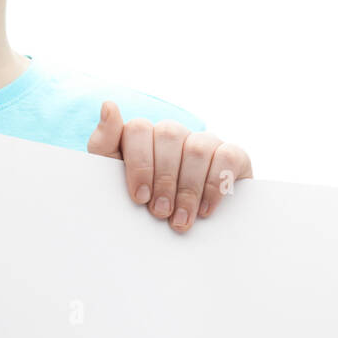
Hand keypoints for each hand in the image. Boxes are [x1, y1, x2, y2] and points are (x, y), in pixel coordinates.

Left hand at [88, 103, 252, 231]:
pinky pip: (228, 157)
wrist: (174, 232)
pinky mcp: (233, 155)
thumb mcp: (113, 178)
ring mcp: (204, 141)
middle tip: (160, 213)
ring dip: (188, 188)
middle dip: (163, 178)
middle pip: (168, 135)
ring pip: (197, 147)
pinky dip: (214, 185)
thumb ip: (104, 143)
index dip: (139, 163)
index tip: (140, 197)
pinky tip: (205, 209)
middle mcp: (173, 134)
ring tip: (181, 219)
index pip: (138, 128)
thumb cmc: (142, 202)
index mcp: (143, 136)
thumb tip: (109, 105)